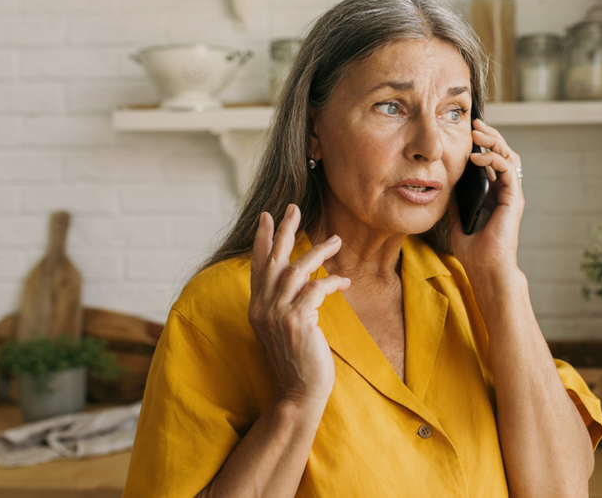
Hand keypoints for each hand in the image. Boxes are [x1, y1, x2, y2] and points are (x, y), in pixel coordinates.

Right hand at [248, 204, 350, 405]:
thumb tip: (298, 281)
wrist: (298, 393)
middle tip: (293, 208)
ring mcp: (277, 314)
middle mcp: (262, 307)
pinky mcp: (297, 321)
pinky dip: (331, 282)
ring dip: (318, 252)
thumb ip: (284, 305)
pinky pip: (315, 289)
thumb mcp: (283, 329)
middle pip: (272, 259)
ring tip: (336, 241)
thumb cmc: (296, 363)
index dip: (262, 240)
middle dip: (283, 231)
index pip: (257, 266)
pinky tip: (344, 281)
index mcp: (257, 308)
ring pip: (296, 269)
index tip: (267, 216)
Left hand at [449, 118, 524, 274]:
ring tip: (477, 133)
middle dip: (490, 136)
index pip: (492, 160)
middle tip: (474, 123)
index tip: (468, 132)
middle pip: (503, 153)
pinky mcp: (514, 199)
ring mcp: (511, 194)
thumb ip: (456, 199)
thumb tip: (445, 181)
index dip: (483, 144)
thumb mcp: (457, 217)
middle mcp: (505, 191)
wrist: (484, 268)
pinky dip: (493, 158)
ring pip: (509, 156)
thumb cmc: (473, 249)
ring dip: (493, 141)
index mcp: (494, 194)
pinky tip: (477, 156)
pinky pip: (507, 170)